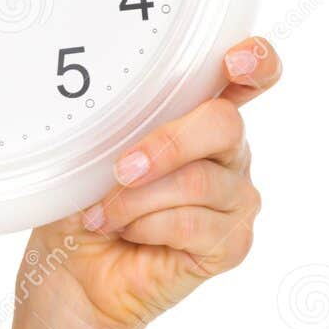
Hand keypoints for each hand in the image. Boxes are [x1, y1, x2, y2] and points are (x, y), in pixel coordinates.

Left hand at [6, 36, 278, 328]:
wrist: (73, 268)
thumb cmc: (82, 199)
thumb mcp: (90, 150)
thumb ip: (117, 121)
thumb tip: (114, 105)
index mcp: (197, 114)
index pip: (251, 75)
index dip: (254, 61)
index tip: (232, 61)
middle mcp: (227, 152)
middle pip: (224, 124)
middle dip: (166, 144)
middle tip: (121, 169)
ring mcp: (235, 197)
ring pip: (198, 180)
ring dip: (136, 199)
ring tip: (103, 213)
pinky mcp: (232, 242)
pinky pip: (195, 224)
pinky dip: (146, 227)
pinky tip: (125, 232)